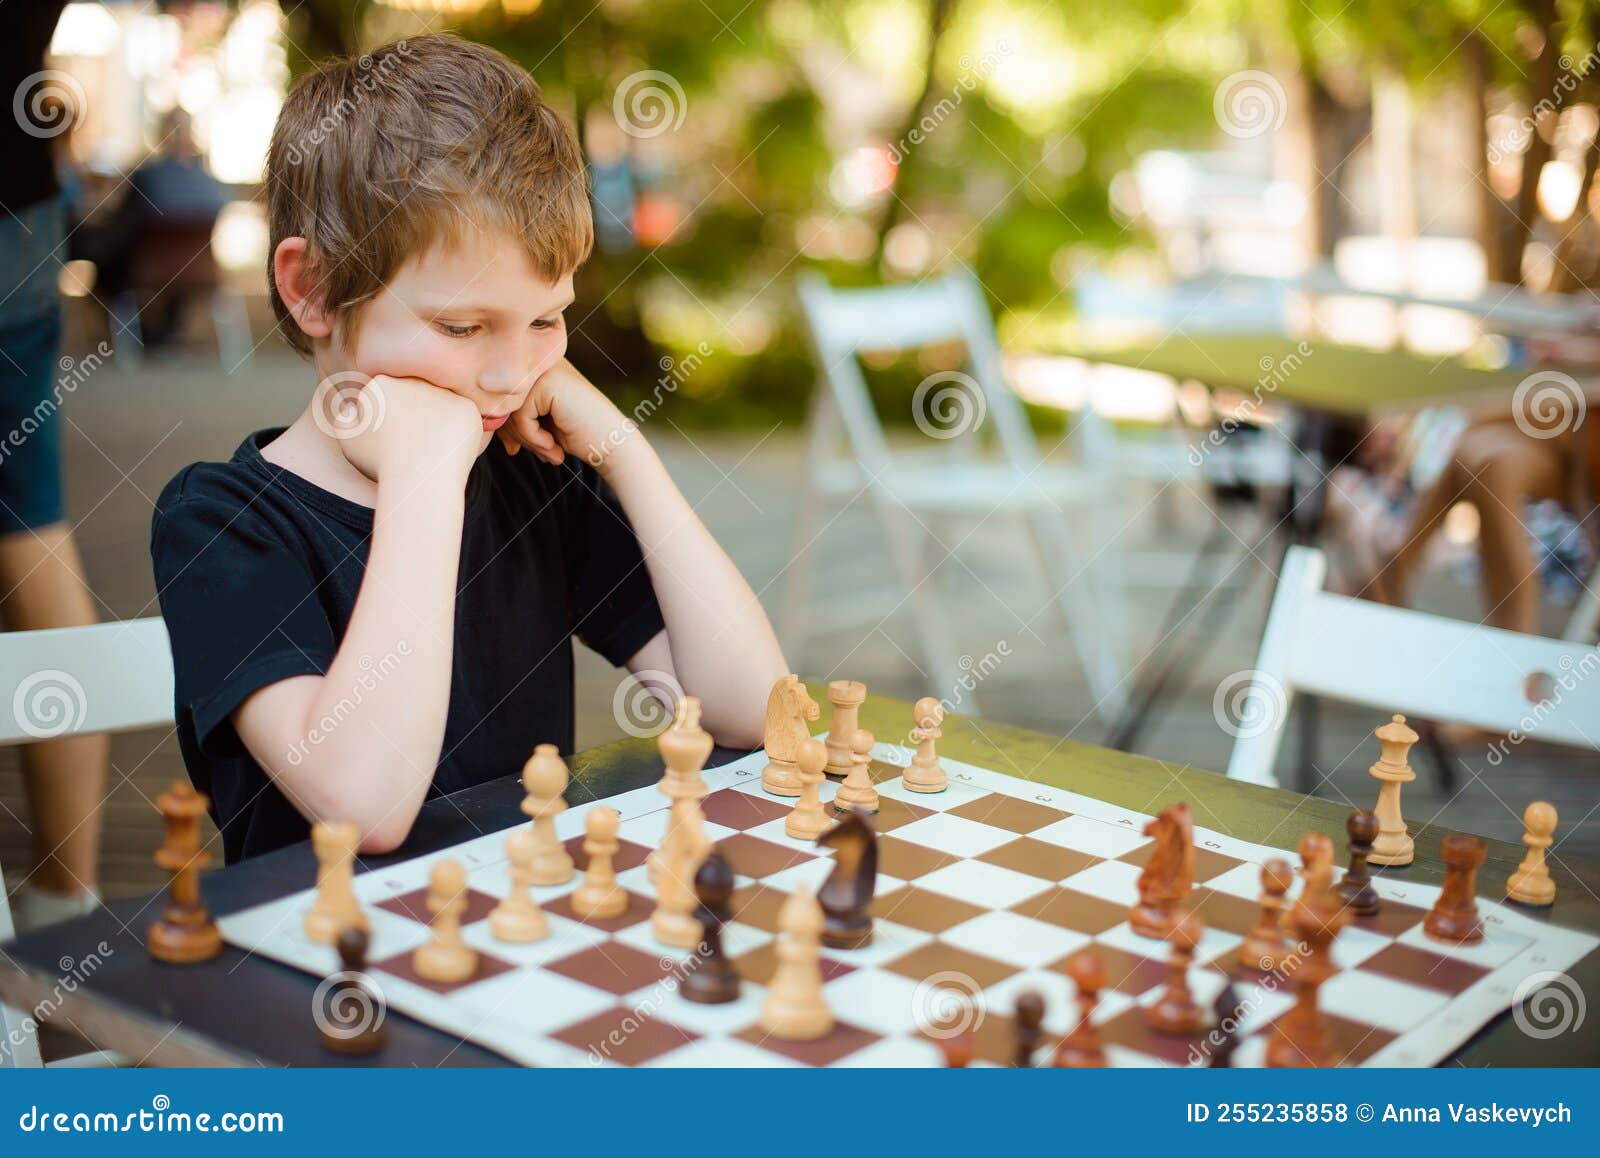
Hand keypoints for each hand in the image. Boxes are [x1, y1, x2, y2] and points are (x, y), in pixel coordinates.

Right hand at [331, 374, 482, 485]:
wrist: (418, 479)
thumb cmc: (380, 463)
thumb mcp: (348, 439)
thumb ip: (346, 417)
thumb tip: (355, 407)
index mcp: (381, 382)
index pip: (388, 395)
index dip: (390, 420)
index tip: (392, 439)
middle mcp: (413, 380)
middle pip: (416, 395)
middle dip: (416, 416)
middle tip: (413, 444)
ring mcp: (442, 391)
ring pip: (441, 405)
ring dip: (438, 424)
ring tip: (430, 450)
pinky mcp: (466, 407)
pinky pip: (463, 419)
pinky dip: (457, 435)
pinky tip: (448, 450)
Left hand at [496, 360, 631, 469]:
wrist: (612, 445)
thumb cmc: (578, 436)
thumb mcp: (537, 424)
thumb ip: (511, 415)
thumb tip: (482, 419)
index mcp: (536, 369)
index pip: (501, 396)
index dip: (505, 428)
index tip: (516, 449)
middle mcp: (539, 364)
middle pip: (501, 401)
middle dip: (515, 435)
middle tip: (540, 454)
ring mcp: (545, 370)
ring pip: (508, 409)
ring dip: (526, 439)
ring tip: (549, 452)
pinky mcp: (548, 383)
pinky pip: (520, 415)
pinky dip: (533, 438)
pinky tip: (554, 446)